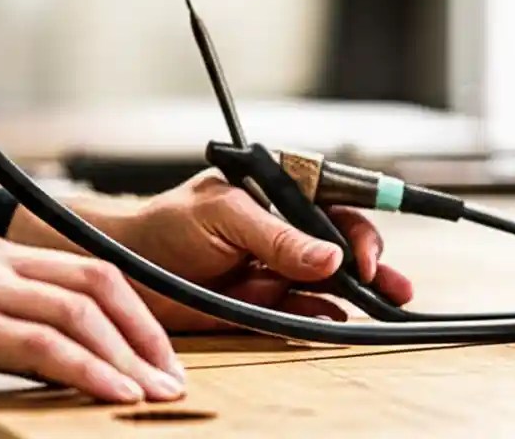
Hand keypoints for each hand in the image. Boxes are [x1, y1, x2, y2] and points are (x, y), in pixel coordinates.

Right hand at [0, 233, 184, 422]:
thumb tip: (53, 353)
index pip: (85, 270)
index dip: (132, 312)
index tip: (154, 353)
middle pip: (97, 283)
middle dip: (144, 333)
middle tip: (170, 376)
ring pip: (79, 313)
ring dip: (127, 358)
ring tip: (154, 394)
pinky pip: (45, 347)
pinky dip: (90, 371)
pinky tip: (114, 395)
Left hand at [116, 170, 414, 330]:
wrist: (128, 270)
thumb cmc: (165, 225)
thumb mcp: (223, 215)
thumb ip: (277, 236)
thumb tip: (329, 256)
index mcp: (277, 195)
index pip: (333, 202)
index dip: (356, 225)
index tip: (364, 251)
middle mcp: (283, 231)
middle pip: (342, 244)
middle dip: (369, 262)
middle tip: (386, 283)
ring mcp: (276, 268)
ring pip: (329, 280)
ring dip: (356, 292)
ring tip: (379, 304)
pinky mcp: (264, 303)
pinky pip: (303, 312)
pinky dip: (322, 317)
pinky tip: (335, 319)